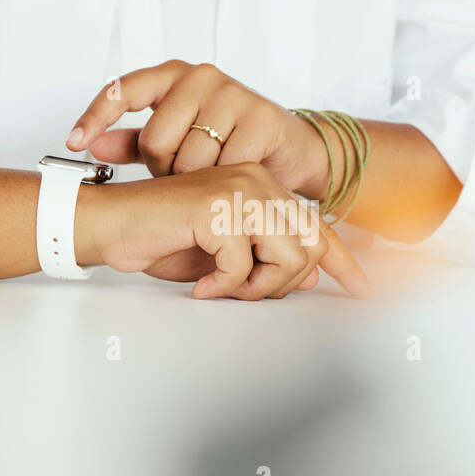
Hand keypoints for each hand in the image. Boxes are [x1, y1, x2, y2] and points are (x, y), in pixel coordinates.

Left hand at [66, 61, 329, 197]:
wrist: (289, 150)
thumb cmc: (229, 142)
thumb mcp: (177, 140)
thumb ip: (135, 142)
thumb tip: (94, 146)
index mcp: (175, 76)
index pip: (124, 89)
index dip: (96, 117)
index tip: (74, 141)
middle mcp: (202, 76)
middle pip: (157, 139)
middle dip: (164, 168)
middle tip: (183, 173)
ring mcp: (233, 93)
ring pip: (189, 159)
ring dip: (195, 181)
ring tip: (210, 175)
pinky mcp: (261, 117)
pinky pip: (224, 168)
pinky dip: (224, 184)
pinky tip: (232, 178)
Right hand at [74, 163, 371, 299]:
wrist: (109, 224)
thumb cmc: (159, 238)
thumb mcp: (223, 256)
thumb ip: (266, 260)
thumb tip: (313, 276)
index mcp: (263, 188)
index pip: (318, 227)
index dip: (345, 263)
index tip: (365, 291)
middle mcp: (258, 182)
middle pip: (310, 247)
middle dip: (283, 284)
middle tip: (243, 293)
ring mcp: (240, 190)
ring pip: (288, 257)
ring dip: (256, 287)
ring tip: (222, 288)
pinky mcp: (218, 207)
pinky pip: (243, 266)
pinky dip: (222, 286)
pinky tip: (200, 286)